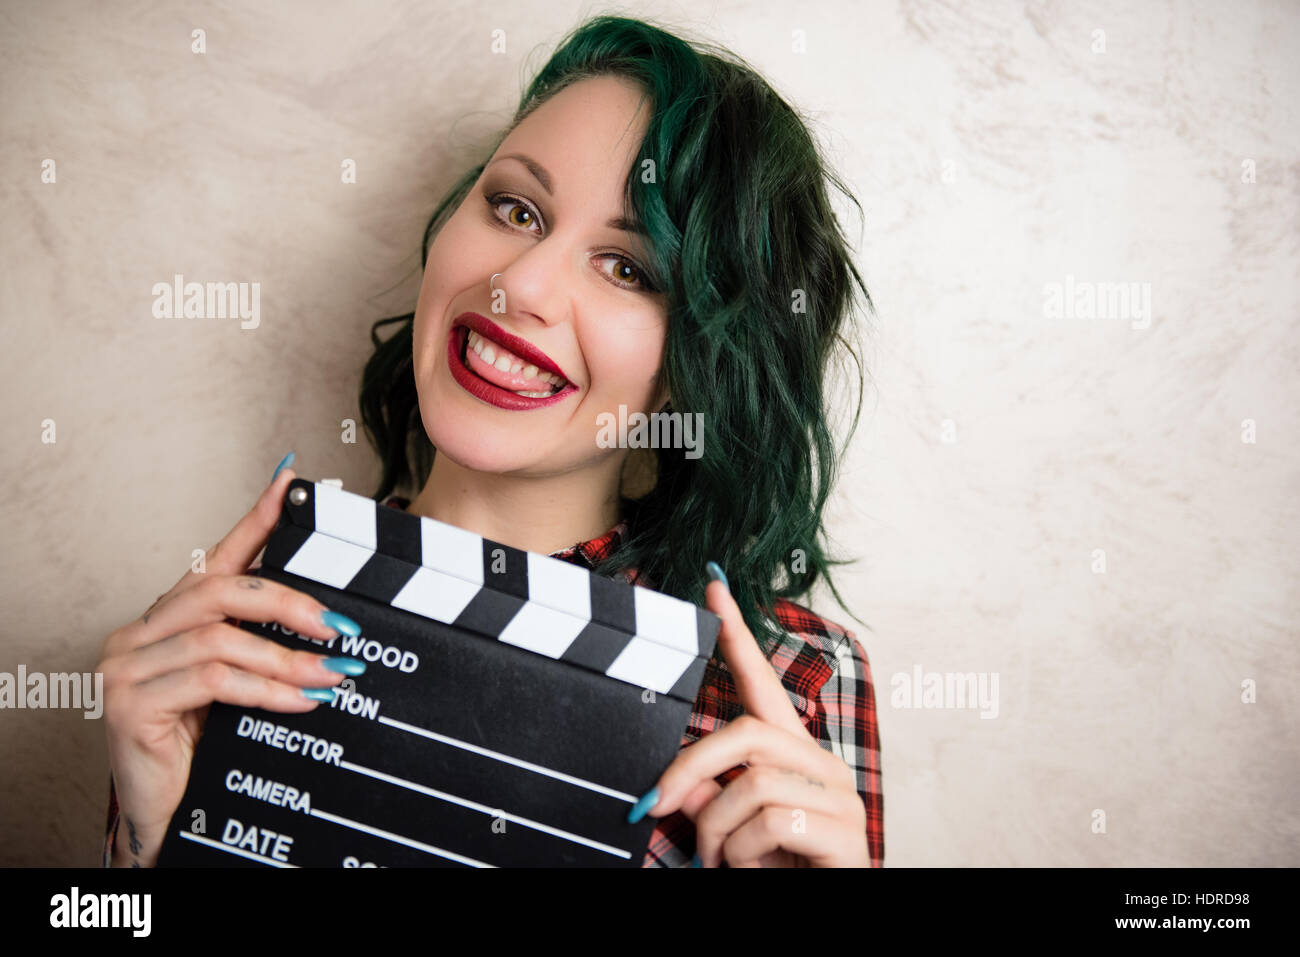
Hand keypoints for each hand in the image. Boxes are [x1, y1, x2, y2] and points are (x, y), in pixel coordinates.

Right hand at [97, 462, 364, 866]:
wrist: (166, 816)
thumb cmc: (203, 748)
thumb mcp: (241, 688)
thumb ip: (265, 647)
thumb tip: (329, 620)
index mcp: (169, 619)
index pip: (219, 559)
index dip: (257, 521)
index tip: (293, 487)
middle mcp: (140, 632)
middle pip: (220, 591)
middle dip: (290, 604)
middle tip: (342, 627)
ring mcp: (127, 666)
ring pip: (220, 638)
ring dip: (288, 657)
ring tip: (334, 673)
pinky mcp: (129, 704)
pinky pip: (211, 680)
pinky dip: (266, 688)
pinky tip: (302, 699)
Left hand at [637, 570, 868, 866]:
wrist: (828, 918)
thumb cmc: (782, 873)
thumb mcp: (732, 834)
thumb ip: (710, 799)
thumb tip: (680, 783)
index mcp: (794, 759)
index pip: (764, 685)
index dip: (738, 636)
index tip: (713, 585)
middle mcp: (823, 766)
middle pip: (746, 734)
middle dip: (689, 769)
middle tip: (653, 808)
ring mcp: (840, 798)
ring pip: (752, 784)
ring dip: (715, 832)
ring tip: (719, 862)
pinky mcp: (846, 833)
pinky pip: (771, 822)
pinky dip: (740, 853)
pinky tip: (753, 869)